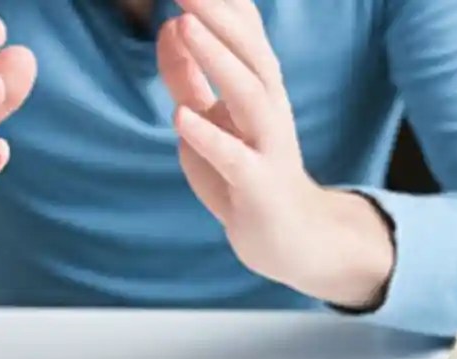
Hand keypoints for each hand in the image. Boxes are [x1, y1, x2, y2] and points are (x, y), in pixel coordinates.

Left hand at [158, 0, 394, 308]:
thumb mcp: (206, 118)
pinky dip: (210, 136)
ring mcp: (267, 145)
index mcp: (257, 85)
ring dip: (217, 58)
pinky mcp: (258, 185)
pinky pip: (235, 158)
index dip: (218, 1)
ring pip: (248, 93)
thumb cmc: (242, 173)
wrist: (286, 237)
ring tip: (185, 25)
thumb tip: (170, 26)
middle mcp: (269, 106)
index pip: (242, 30)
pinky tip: (182, 117)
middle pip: (248, 51)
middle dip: (217, 14)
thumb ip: (187, 76)